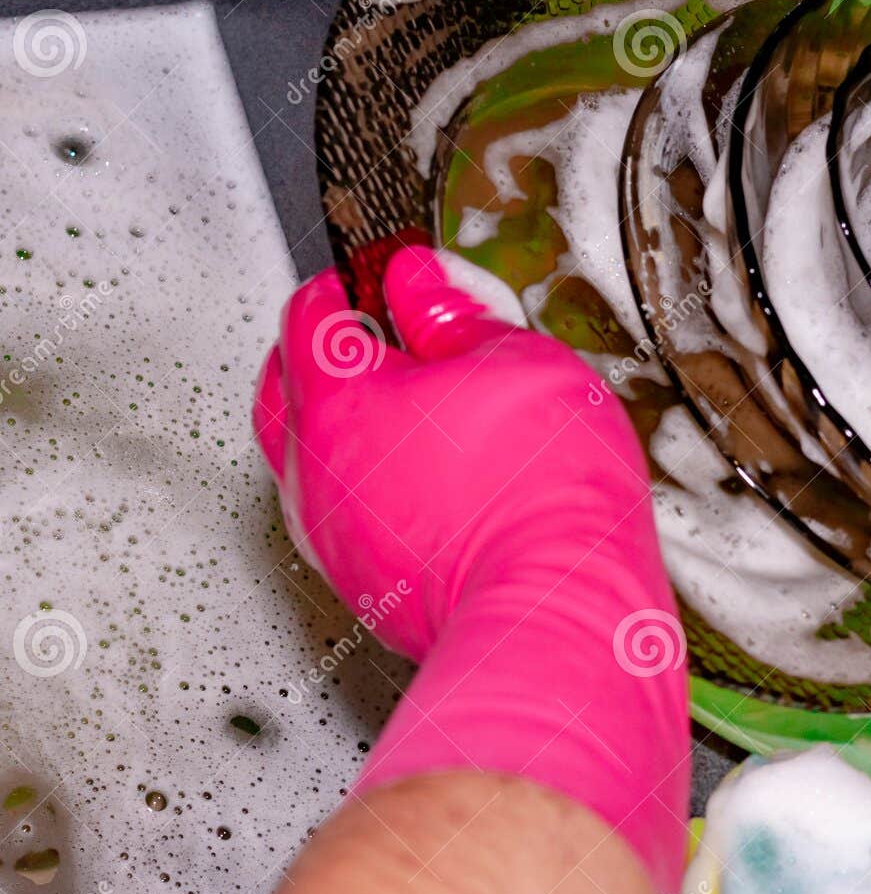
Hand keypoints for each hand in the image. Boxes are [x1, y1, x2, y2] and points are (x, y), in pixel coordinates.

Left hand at [252, 246, 688, 893]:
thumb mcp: (521, 362)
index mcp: (338, 400)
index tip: (399, 283)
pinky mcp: (368, 590)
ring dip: (358, 431)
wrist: (560, 610)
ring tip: (430, 421)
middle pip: (287, 387)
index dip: (358, 283)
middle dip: (335, 355)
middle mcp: (316, 473)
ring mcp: (335, 539)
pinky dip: (383, 494)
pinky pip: (356, 521)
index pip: (311, 312)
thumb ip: (459, 313)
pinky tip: (444, 490)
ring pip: (318, 462)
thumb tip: (424, 287)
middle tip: (395, 345)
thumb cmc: (542, 497)